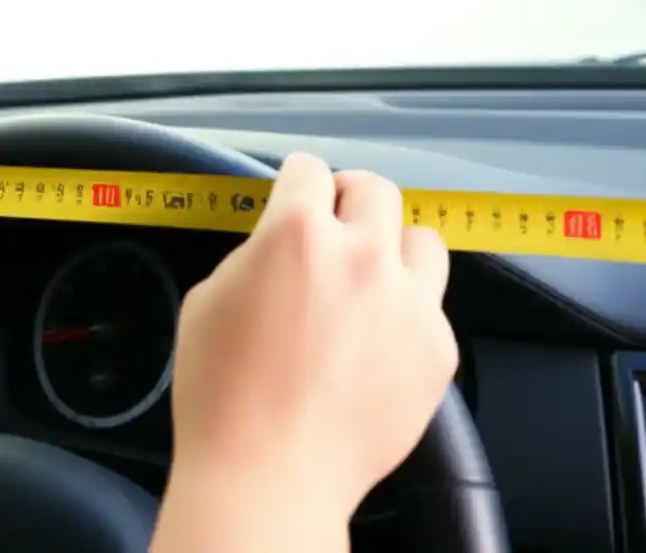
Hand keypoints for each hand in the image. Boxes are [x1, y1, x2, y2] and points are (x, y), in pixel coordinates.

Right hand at [153, 153, 454, 550]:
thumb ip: (253, 254)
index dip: (297, 180)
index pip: (309, 170)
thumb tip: (277, 244)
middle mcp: (363, 257)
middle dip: (349, 199)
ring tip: (369, 278)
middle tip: (333, 223)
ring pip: (423, 241)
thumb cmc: (223, 396)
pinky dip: (406, 315)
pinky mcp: (437, 350)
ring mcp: (409, 304)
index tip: (298, 190)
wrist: (269, 476)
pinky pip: (431, 309)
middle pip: (377, 190)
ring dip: (393, 249)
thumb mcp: (209, 299)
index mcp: (297, 234)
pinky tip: (374, 343)